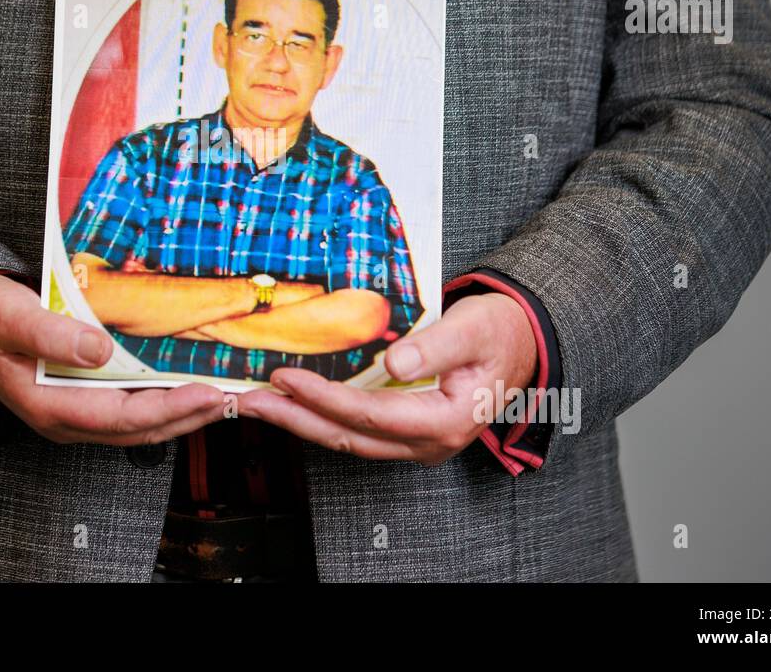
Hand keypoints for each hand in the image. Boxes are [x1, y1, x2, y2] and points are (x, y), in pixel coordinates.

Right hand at [0, 274, 227, 445]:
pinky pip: (133, 409)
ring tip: (227, 397)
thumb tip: (99, 349)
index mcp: (51, 406)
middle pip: (142, 430)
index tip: (209, 394)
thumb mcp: (10, 316)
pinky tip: (191, 388)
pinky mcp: (83, 399)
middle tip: (238, 400)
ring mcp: (76, 412)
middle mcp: (68, 419)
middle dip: (191, 417)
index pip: (124, 417)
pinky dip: (166, 402)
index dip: (170, 409)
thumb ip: (51, 334)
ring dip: (185, 413)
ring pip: (141, 425)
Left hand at [237, 291, 536, 465]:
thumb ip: (436, 346)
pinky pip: (356, 430)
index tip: (285, 378)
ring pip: (348, 439)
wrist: (521, 342)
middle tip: (249, 401)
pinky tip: (293, 403)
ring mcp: (416, 442)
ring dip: (301, 421)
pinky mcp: (407, 431)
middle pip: (349, 437)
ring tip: (259, 402)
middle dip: (294, 419)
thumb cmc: (499, 331)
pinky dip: (321, 417)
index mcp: (445, 422)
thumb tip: (393, 364)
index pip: (370, 415)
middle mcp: (428, 443)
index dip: (323, 398)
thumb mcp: (473, 328)